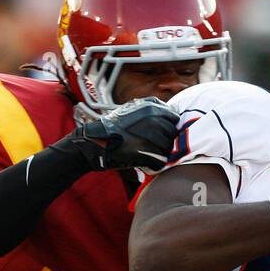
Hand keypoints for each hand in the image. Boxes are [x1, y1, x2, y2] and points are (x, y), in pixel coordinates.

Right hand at [65, 97, 179, 171]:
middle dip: (168, 139)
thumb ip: (150, 110)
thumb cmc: (113, 128)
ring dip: (163, 152)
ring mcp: (148, 137)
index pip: (173, 116)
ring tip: (152, 153)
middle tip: (158, 144)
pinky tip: (149, 161)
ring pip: (168, 147)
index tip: (165, 130)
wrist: (95, 142)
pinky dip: (156, 162)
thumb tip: (170, 115)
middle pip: (171, 132)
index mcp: (149, 107)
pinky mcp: (144, 154)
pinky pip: (160, 160)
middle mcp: (151, 120)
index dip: (170, 125)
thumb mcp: (130, 110)